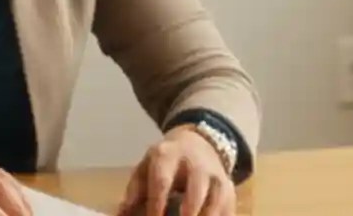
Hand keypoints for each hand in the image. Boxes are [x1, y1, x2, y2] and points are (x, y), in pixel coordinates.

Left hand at [119, 127, 235, 215]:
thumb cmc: (165, 163)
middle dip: (189, 210)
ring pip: (218, 196)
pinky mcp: (229, 187)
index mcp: (168, 156)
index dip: (157, 204)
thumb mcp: (146, 168)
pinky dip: (222, 215)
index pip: (162, 181)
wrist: (198, 144)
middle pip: (196, 186)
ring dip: (209, 215)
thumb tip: (122, 214)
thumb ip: (135, 191)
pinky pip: (229, 206)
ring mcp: (216, 174)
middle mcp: (195, 163)